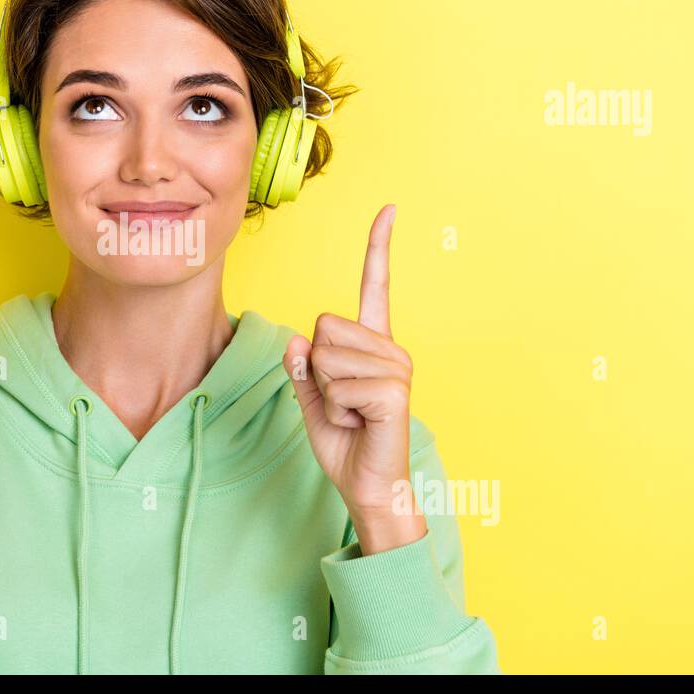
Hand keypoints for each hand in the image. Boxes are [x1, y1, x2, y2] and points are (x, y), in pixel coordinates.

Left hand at [282, 204, 424, 550]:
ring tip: (352, 414)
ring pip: (326, 356)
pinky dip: (336, 409)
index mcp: (371, 343)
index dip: (378, 247)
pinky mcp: (394, 390)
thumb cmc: (344, 441)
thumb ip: (302, 367)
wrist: (366, 485)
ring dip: (326, 393)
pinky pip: (338, 385)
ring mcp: (396, 367)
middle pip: (322, 326)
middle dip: (317, 369)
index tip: (388, 208)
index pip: (374, 285)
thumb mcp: (311, 399)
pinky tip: (360, 423)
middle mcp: (389, 347)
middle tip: (342, 402)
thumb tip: (297, 340)